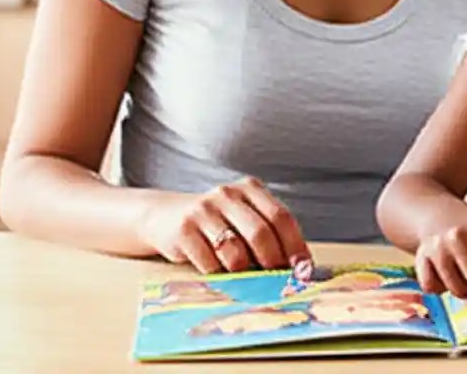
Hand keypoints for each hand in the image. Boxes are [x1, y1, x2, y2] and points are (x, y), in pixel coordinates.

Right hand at [137, 177, 309, 272]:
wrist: (164, 217)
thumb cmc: (215, 224)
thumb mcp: (243, 217)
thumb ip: (268, 233)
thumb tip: (298, 267)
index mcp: (249, 188)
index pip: (281, 216)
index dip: (295, 246)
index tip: (303, 269)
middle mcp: (227, 194)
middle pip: (260, 234)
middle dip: (272, 262)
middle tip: (275, 279)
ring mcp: (203, 210)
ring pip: (235, 253)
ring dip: (243, 272)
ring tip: (240, 272)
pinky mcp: (183, 229)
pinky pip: (210, 264)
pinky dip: (218, 274)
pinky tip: (214, 268)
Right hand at [415, 201, 466, 302]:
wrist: (430, 209)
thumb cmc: (465, 225)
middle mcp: (458, 236)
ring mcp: (438, 248)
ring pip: (458, 290)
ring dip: (464, 288)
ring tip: (463, 273)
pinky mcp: (421, 259)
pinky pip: (434, 289)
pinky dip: (440, 287)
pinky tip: (444, 273)